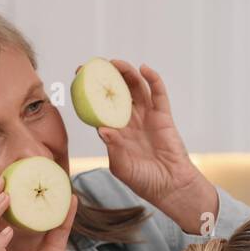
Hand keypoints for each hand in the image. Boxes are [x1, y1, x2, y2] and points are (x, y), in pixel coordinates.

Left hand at [92, 60, 214, 225]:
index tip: (78, 77)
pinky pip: (158, 94)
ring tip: (116, 63)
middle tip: (93, 66)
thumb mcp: (122, 167)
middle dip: (106, 77)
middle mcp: (130, 121)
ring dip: (127, 73)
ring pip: (136, 88)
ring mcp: (147, 117)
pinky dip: (153, 80)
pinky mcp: (164, 117)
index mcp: (116, 132)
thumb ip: (113, 148)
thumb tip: (102, 129)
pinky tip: (145, 69)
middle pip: (117, 92)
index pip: (100, 106)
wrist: (171, 187)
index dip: (90, 92)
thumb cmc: (144, 182)